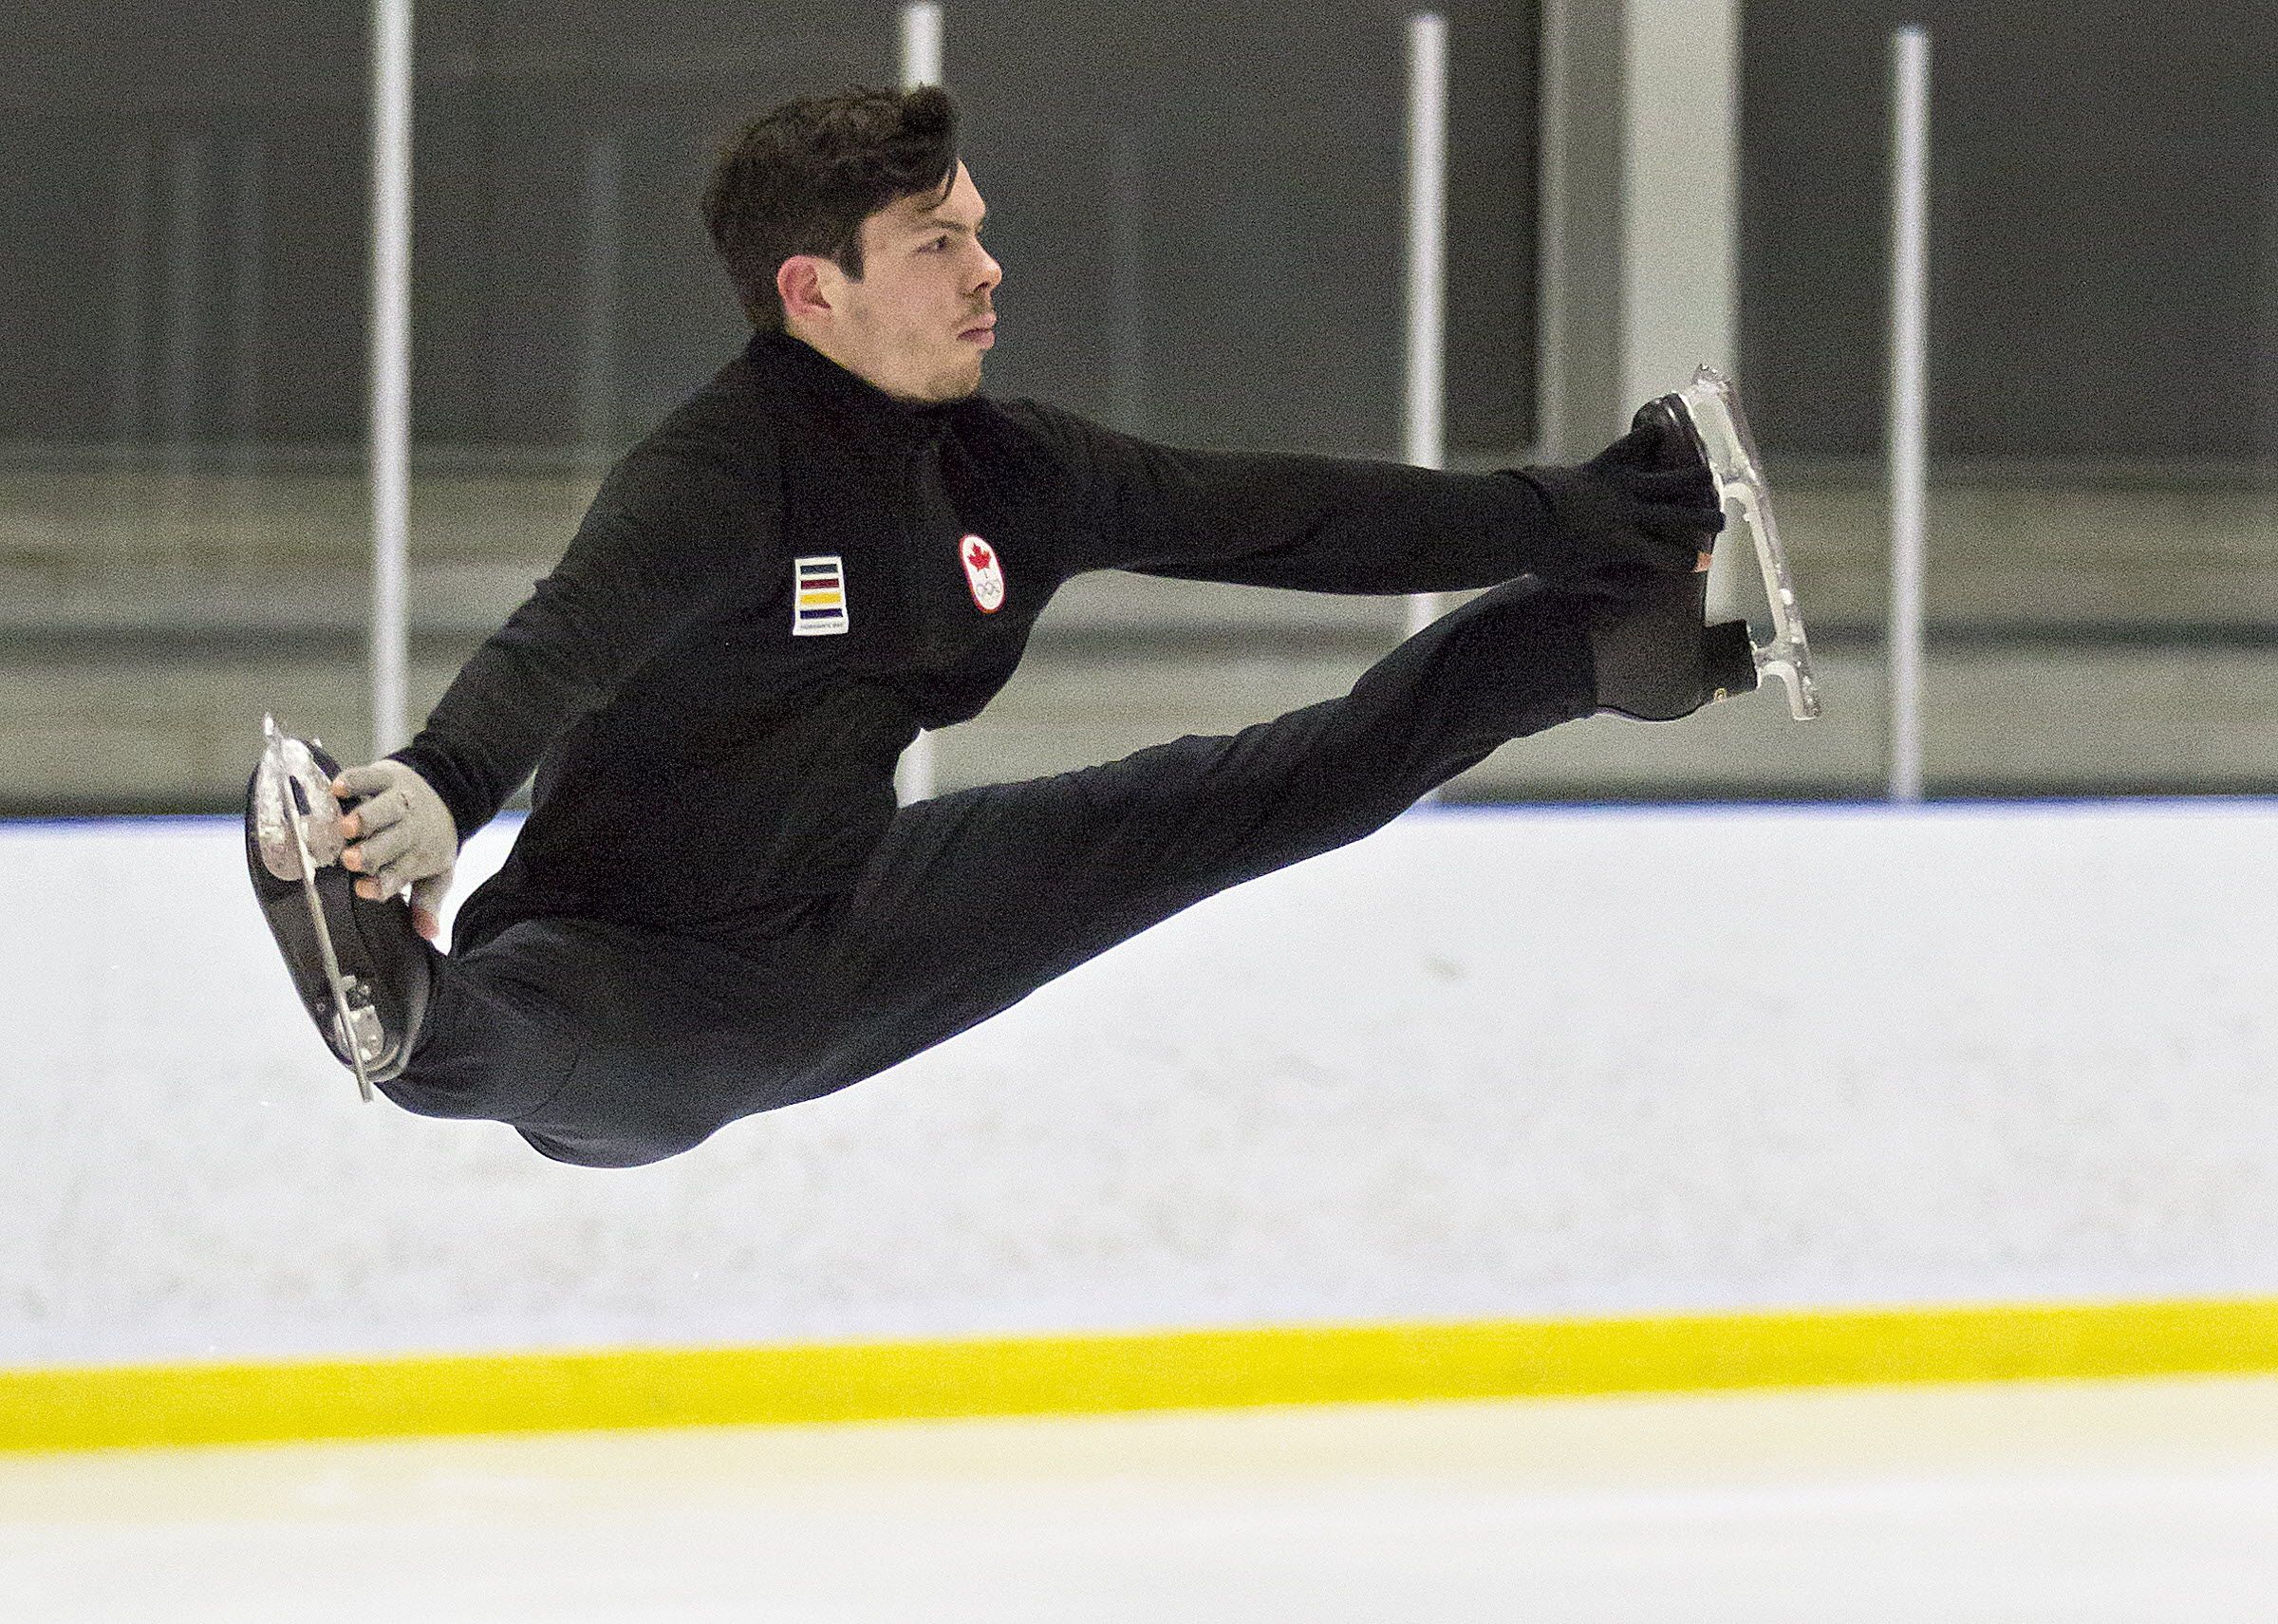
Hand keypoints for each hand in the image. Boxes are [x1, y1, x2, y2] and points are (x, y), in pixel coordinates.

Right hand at [333, 760, 456, 941]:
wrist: (448, 790)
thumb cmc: (431, 839)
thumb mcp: (438, 874)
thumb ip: (428, 904)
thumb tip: (429, 933)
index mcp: (417, 856)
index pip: (399, 874)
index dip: (382, 883)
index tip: (363, 889)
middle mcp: (409, 829)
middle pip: (390, 843)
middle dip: (371, 852)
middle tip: (351, 860)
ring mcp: (399, 801)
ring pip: (383, 809)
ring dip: (365, 817)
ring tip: (346, 827)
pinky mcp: (388, 776)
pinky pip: (370, 777)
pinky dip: (355, 780)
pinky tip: (337, 788)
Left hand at [1526, 410, 1726, 592]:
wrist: (1519, 516)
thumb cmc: (1543, 556)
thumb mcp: (1575, 580)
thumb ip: (1609, 585)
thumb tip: (1640, 593)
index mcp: (1627, 546)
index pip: (1670, 557)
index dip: (1687, 561)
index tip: (1698, 563)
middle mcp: (1632, 514)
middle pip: (1680, 515)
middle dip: (1705, 519)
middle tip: (1722, 521)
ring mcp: (1621, 486)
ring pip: (1668, 479)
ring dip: (1692, 477)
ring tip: (1709, 475)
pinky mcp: (1604, 465)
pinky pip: (1631, 446)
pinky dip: (1646, 436)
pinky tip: (1660, 429)